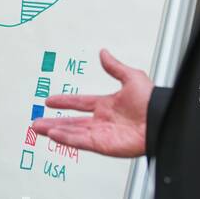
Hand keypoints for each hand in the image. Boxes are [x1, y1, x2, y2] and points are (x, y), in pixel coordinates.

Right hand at [31, 49, 151, 157]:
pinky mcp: (104, 145)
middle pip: (72, 122)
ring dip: (55, 131)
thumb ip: (115, 67)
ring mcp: (102, 134)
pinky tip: (54, 135)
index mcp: (108, 105)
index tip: (50, 101)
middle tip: (37, 121)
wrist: (162, 119)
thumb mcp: (132, 78)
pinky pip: (81, 142)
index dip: (65, 101)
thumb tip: (104, 53)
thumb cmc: (153, 101)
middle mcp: (103, 120)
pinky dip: (66, 139)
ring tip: (39, 128)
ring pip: (73, 133)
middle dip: (53, 121)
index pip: (80, 103)